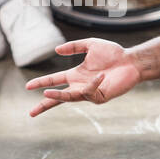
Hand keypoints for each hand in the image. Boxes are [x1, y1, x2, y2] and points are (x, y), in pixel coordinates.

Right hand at [24, 39, 142, 116]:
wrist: (131, 61)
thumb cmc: (113, 53)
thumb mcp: (90, 45)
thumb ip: (74, 46)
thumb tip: (56, 51)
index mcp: (75, 75)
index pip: (54, 81)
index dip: (41, 83)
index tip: (28, 87)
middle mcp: (80, 86)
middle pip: (58, 98)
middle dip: (45, 105)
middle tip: (31, 113)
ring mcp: (89, 93)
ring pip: (69, 97)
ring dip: (57, 96)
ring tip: (45, 93)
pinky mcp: (100, 97)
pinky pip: (90, 92)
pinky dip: (93, 83)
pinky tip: (101, 75)